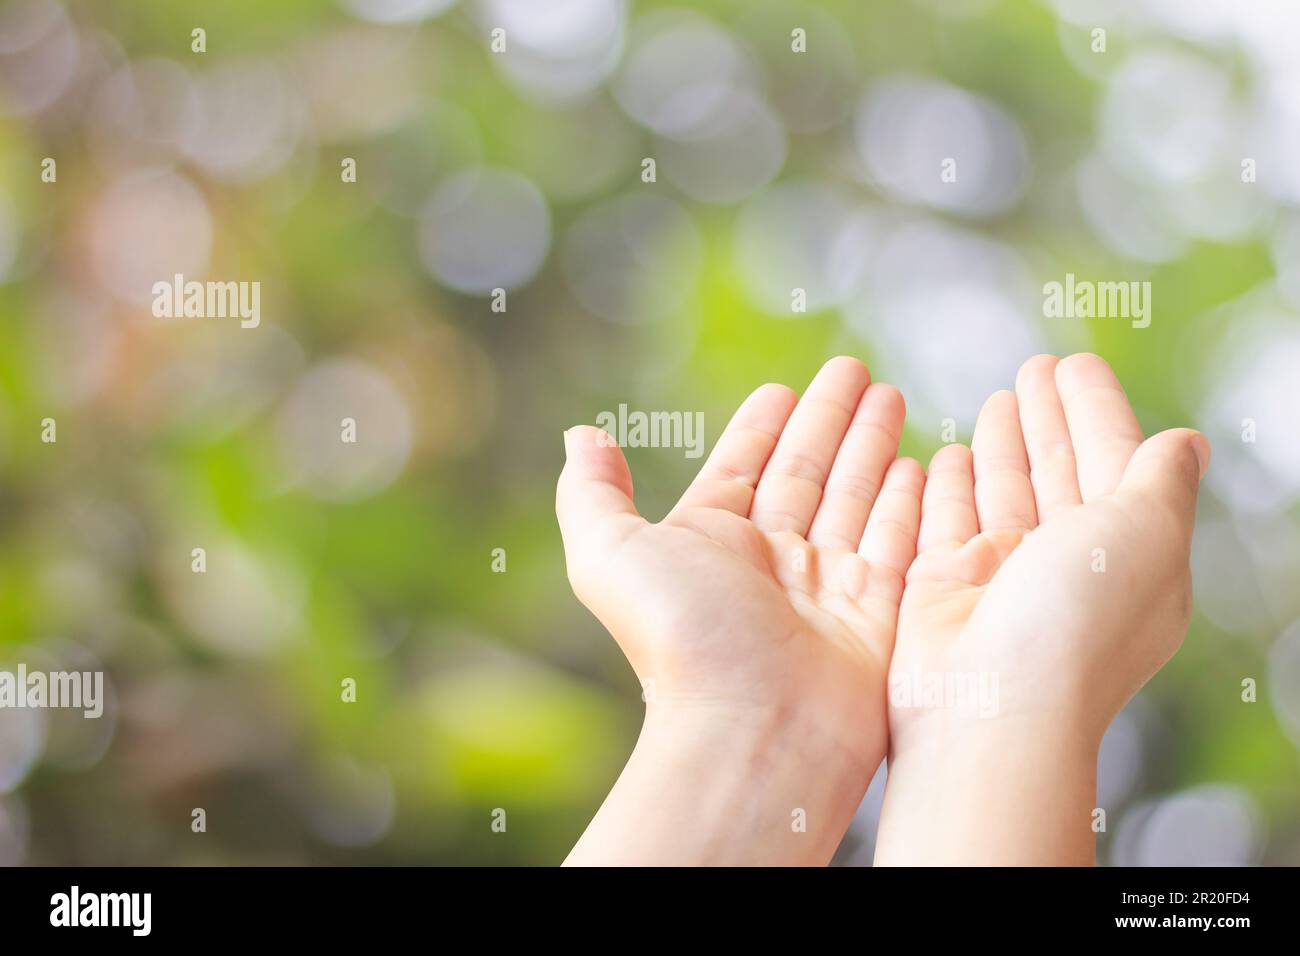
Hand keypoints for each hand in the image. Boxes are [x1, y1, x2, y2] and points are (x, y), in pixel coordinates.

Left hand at [557, 357, 921, 863]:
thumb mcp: (611, 555)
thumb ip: (592, 493)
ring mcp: (828, 587)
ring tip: (891, 393)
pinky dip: (908, 500)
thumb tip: (580, 436)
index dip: (761, 427)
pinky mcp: (880, 613)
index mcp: (710, 543)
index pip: (743, 467)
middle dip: (830, 420)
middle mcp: (770, 562)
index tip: (782, 388)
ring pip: (855, 495)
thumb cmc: (679, 642)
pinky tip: (919, 462)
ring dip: (872, 445)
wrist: (752, 731)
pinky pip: (898, 541)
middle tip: (854, 368)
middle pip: (806, 472)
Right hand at [875, 353, 1209, 864]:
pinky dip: (950, 485)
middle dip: (1050, 416)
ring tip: (999, 396)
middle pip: (1059, 471)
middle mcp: (1069, 565)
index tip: (1075, 363)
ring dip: (1004, 441)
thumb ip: (1160, 477)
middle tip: (1035, 366)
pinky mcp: (945, 585)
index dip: (1097, 409)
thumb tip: (1188, 441)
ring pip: (1005, 490)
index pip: (1115, 461)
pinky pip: (947, 518)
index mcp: (1129, 554)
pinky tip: (950, 454)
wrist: (989, 704)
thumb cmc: (1076, 620)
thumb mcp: (1145, 532)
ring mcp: (1005, 576)